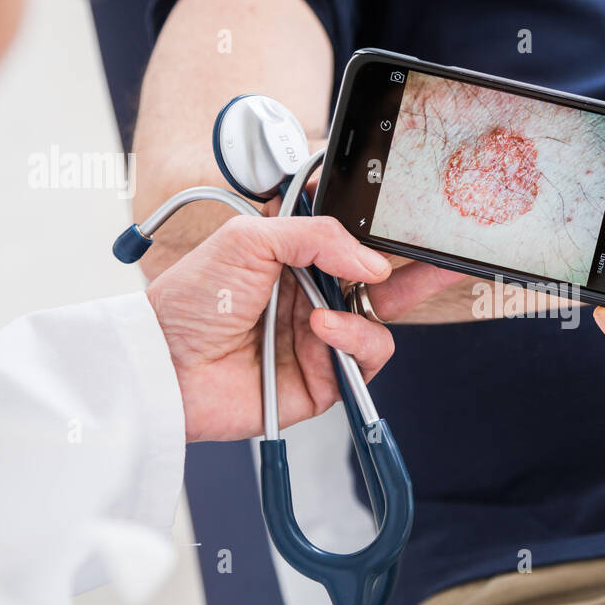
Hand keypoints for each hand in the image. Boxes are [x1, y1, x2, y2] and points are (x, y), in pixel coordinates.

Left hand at [146, 215, 457, 441]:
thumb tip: (373, 262)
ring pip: (379, 323)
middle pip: (380, 285)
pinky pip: (366, 359)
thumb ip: (317, 236)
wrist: (164, 364)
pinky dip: (354, 341)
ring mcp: (319, 342)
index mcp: (295, 262)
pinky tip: (323, 331)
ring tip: (326, 313)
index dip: (381, 237)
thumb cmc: (190, 302)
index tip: (406, 223)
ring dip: (365, 312)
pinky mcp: (323, 381)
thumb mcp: (248, 240)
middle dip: (413, 273)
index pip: (352, 245)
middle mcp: (312, 301)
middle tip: (440, 259)